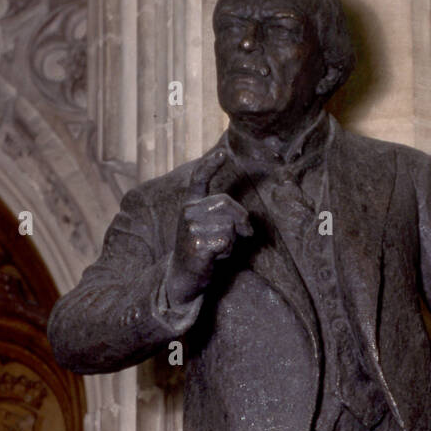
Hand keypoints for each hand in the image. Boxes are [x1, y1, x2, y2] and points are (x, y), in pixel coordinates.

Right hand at [168, 147, 252, 298]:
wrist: (183, 277)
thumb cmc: (202, 251)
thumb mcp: (211, 229)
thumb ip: (227, 219)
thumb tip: (247, 226)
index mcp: (190, 205)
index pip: (199, 179)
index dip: (210, 165)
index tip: (222, 153)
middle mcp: (188, 212)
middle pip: (226, 204)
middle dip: (241, 220)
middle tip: (244, 234)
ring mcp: (190, 227)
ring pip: (229, 226)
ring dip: (231, 241)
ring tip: (217, 249)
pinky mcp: (196, 244)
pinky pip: (226, 241)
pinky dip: (227, 252)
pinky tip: (214, 257)